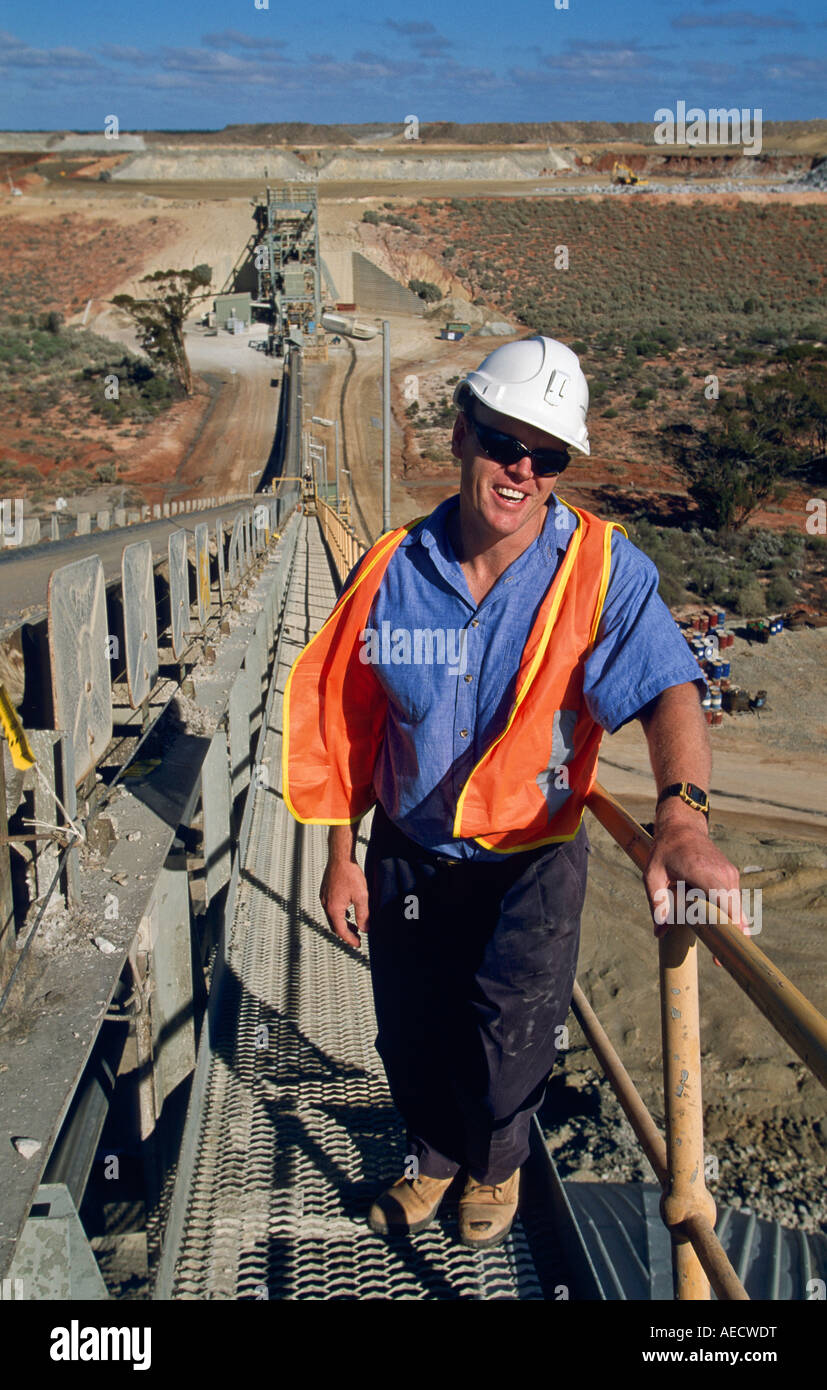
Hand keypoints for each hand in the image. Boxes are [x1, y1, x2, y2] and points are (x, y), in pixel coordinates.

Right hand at [320, 855, 369, 948]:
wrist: (340, 857)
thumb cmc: (350, 874)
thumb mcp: (361, 896)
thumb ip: (363, 914)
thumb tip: (365, 928)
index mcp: (334, 909)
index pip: (341, 931)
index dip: (350, 939)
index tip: (358, 944)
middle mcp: (326, 905)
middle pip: (335, 926)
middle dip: (346, 933)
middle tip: (357, 938)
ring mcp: (324, 898)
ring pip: (332, 917)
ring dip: (342, 924)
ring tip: (354, 926)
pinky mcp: (325, 891)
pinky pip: (331, 908)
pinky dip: (339, 915)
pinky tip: (347, 912)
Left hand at [643, 813, 749, 962]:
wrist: (683, 826)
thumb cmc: (665, 850)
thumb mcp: (653, 874)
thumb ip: (657, 903)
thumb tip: (659, 931)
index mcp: (705, 874)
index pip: (726, 907)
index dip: (730, 932)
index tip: (725, 953)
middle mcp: (724, 874)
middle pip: (735, 913)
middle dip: (730, 937)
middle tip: (718, 960)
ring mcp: (731, 875)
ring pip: (736, 908)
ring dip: (729, 927)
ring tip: (720, 950)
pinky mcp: (732, 876)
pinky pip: (733, 901)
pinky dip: (728, 915)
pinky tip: (719, 929)